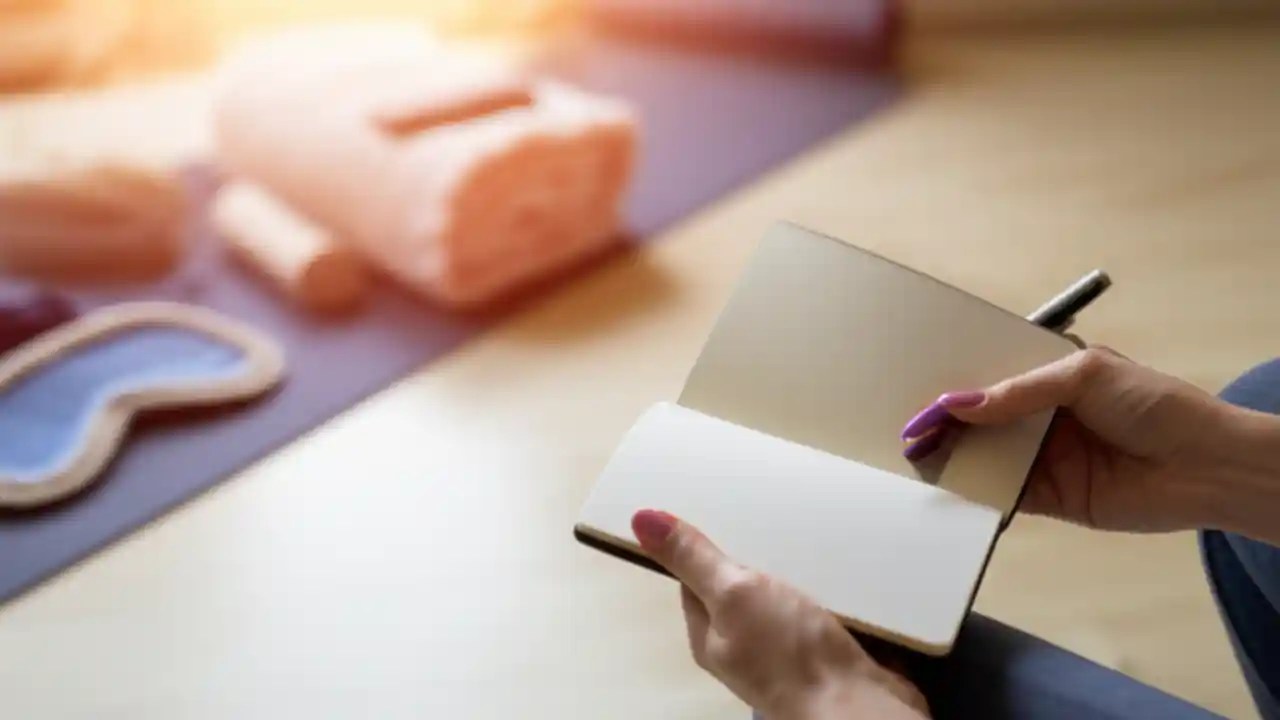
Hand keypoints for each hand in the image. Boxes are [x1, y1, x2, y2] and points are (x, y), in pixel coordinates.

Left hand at [631, 509, 928, 719]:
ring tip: (798, 528)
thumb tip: (639, 519)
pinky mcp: (820, 649)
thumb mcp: (733, 593)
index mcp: (708, 635)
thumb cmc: (786, 653)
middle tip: (763, 511)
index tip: (714, 508)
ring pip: (778, 595)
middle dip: (750, 552)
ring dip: (788, 567)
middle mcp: (740, 645)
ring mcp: (782, 650)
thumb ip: (693, 558)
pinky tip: (829, 564)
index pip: (692, 580)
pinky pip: (813, 607)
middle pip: (737, 587)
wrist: (855, 703)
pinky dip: (818, 585)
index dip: (700, 544)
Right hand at [901, 347, 1279, 538]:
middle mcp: (1044, 418)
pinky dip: (978, 494)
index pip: (992, 379)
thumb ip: (1018, 392)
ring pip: (988, 458)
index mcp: (1052, 378)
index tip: (919, 396)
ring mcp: (1046, 459)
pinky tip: (950, 490)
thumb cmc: (1155, 405)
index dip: (956, 387)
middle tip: (907, 433)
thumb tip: (956, 403)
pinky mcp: (1052, 499)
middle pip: (982, 422)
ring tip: (916, 460)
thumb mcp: (1084, 376)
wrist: (1207, 466)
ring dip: (955, 460)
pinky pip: (1006, 495)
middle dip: (946, 426)